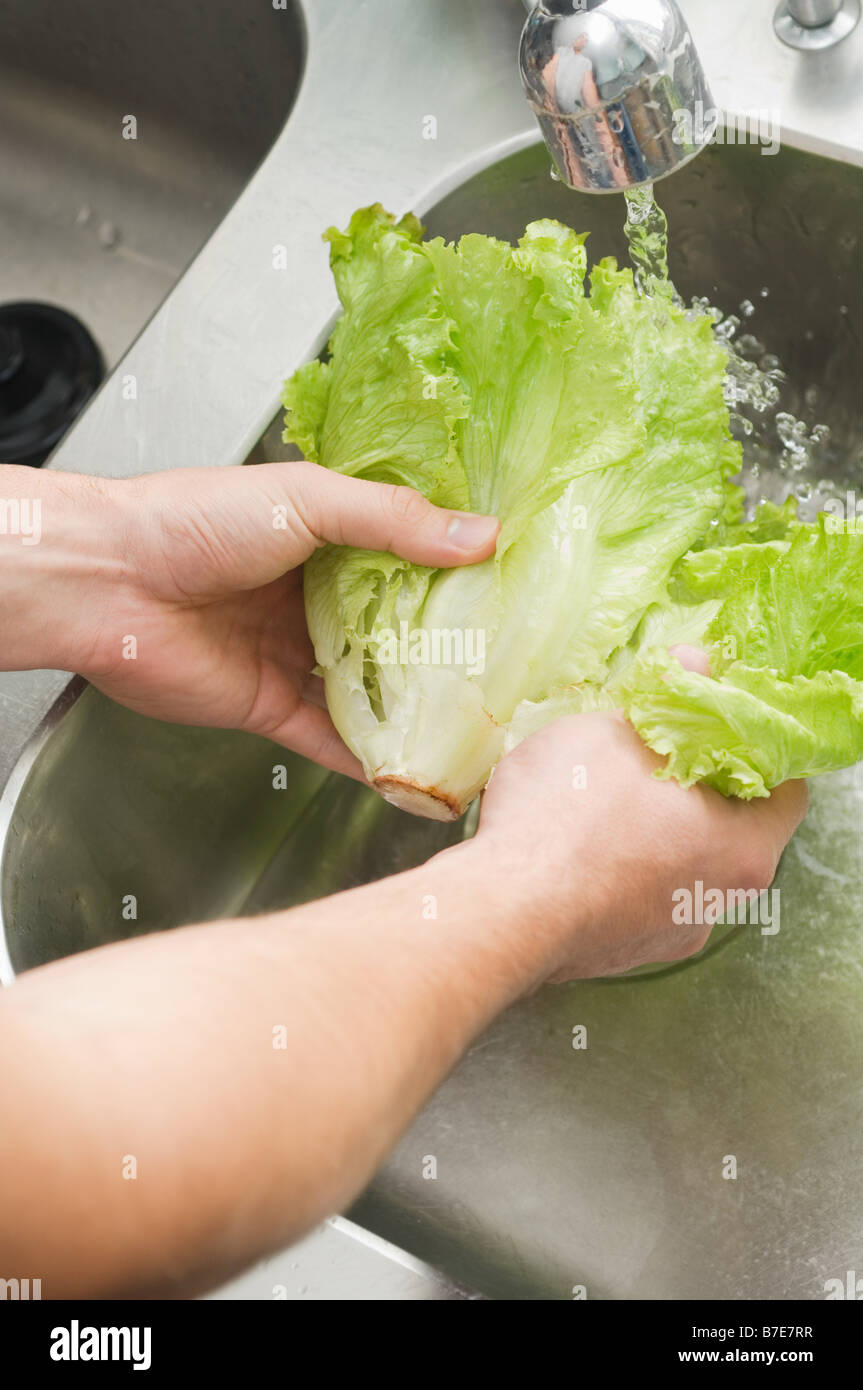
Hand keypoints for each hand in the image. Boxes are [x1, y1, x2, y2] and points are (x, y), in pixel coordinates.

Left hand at [20, 463, 497, 776]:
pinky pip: (329, 738)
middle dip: (446, 647)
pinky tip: (414, 768)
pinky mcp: (270, 707)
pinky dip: (369, 757)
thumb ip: (394, 521)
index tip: (514, 588)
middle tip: (511, 664)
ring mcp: (293, 655)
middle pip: (394, 629)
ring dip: (415, 706)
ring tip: (480, 722)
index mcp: (323, 539)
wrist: (111, 583)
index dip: (456, 573)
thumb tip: (483, 537)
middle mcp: (311, 598)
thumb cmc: (193, 521)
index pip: (406, 559)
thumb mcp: (308, 500)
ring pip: (369, 687)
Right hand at [473, 707, 807, 979]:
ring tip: (603, 797)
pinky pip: (635, 897)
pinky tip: (575, 843)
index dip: (758, 752)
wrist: (503, 912)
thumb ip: (670, 699)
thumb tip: (697, 664)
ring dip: (654, 832)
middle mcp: (719, 903)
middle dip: (696, 790)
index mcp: (743, 849)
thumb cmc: (567, 818)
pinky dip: (618, 869)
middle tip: (654, 752)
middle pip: (732, 832)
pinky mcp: (624, 953)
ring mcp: (670, 935)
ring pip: (680, 867)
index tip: (723, 729)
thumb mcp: (616, 730)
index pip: (787, 795)